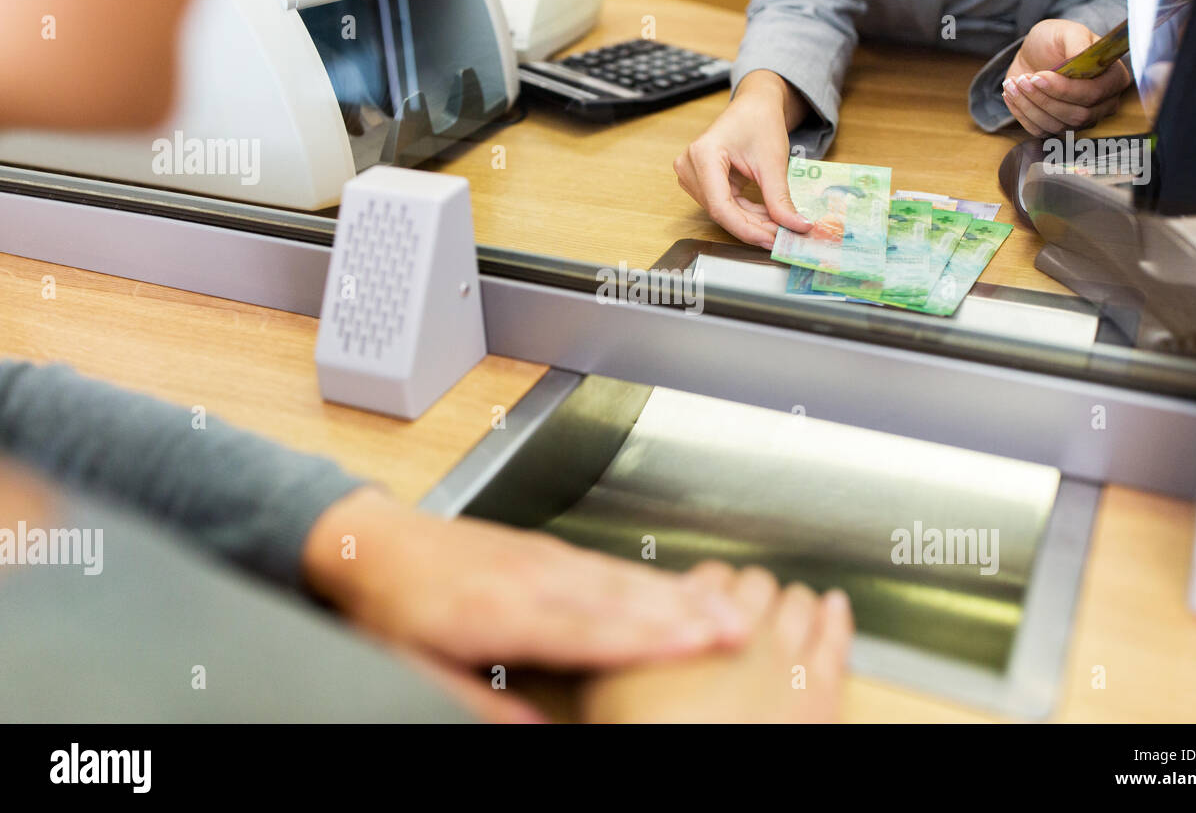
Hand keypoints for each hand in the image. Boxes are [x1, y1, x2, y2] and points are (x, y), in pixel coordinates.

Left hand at [302, 488, 751, 671]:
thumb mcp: (419, 668)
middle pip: (620, 598)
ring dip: (682, 593)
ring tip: (732, 607)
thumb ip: (481, 704)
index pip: (586, 629)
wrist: (375, 542)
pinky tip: (683, 589)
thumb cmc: (395, 608)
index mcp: (498, 611)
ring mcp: (545, 557)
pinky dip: (654, 578)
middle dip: (685, 612)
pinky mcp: (549, 548)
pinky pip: (611, 565)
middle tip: (740, 626)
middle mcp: (531, 577)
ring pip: (624, 577)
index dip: (646, 637)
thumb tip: (538, 733)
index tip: (696, 642)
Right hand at [580, 562, 853, 722]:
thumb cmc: (650, 733)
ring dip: (789, 601)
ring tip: (786, 606)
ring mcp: (786, 656)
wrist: (693, 786)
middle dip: (748, 592)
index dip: (710, 587)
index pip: (710, 577)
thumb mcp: (610, 683)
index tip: (708, 597)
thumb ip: (627, 643)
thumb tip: (625, 625)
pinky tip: (834, 607)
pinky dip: (836, 616)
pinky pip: (836, 637)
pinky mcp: (820, 689)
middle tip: (741, 607)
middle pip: (754, 583)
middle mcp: (743, 627)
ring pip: (797, 601)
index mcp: (694, 619)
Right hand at [674, 70, 812, 248]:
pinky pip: (725, 206)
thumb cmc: (760, 121)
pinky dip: (747, 214)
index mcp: (702, 155)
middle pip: (721, 211)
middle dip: (753, 227)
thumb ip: (780, 198)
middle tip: (782, 237)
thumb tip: (795, 226)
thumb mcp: (772, 161)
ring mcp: (692, 175)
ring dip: (752, 223)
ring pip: (723, 212)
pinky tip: (767, 219)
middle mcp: (689, 166)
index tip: (773, 239)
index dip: (747, 229)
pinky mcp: (702, 181)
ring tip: (779, 227)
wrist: (755, 106)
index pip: (721, 206)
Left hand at [1002, 19, 1131, 135]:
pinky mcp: (1058, 126)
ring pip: (1056, 125)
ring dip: (1029, 106)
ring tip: (1013, 84)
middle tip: (1021, 80)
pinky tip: (1011, 95)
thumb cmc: (1055, 40)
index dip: (1064, 89)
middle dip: (1044, 99)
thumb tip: (1081, 56)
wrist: (1036, 53)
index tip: (1038, 76)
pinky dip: (1022, 114)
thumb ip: (1077, 42)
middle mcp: (1103, 104)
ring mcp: (1081, 120)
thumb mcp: (1066, 31)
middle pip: (1077, 115)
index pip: (1093, 94)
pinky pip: (1040, 130)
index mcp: (1113, 78)